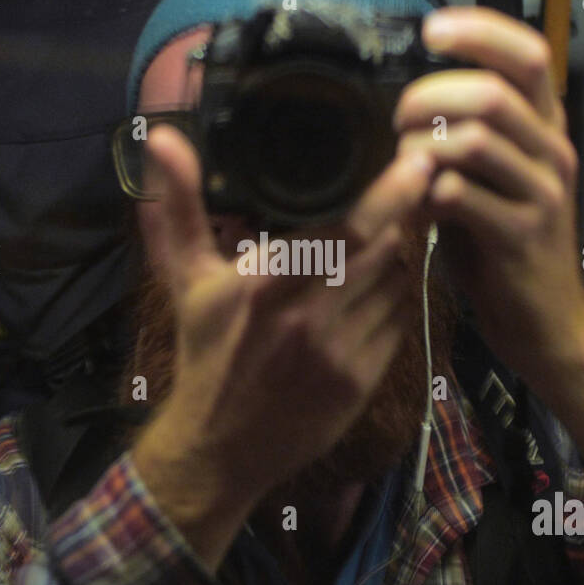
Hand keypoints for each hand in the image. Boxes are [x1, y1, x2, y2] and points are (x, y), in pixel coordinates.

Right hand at [131, 123, 433, 570]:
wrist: (218, 447)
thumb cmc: (206, 351)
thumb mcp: (186, 278)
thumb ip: (178, 204)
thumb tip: (164, 137)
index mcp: (266, 282)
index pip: (349, 227)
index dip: (392, 192)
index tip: (420, 162)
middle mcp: (306, 316)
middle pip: (384, 248)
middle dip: (399, 220)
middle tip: (407, 196)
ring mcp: (338, 353)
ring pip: (396, 283)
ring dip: (396, 260)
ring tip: (382, 248)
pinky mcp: (360, 383)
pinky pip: (398, 323)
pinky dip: (394, 302)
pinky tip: (373, 296)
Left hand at [394, 5, 583, 381]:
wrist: (543, 319)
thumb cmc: (504, 242)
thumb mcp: (491, 177)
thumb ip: (464, 134)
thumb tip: (408, 95)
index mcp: (545, 128)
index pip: (528, 54)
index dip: (481, 31)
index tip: (432, 29)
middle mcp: (552, 153)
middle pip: (492, 93)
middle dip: (430, 95)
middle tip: (398, 116)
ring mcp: (542, 195)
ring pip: (476, 141)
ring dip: (423, 144)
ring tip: (402, 161)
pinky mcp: (520, 236)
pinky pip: (462, 196)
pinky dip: (426, 192)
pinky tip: (416, 202)